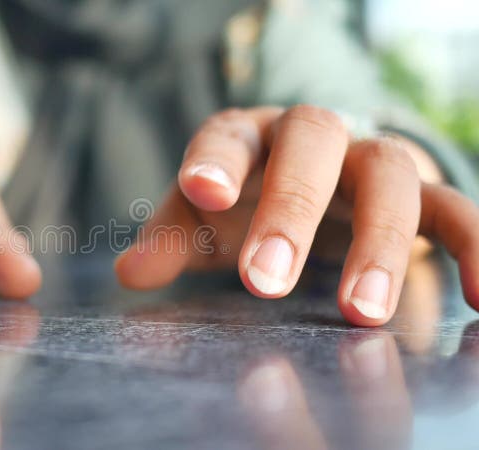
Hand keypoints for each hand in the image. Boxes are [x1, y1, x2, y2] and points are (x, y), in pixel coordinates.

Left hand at [115, 105, 478, 325]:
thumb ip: (171, 238)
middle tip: (265, 281)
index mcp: (250, 136)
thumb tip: (129, 273)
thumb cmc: (248, 198)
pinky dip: (475, 244)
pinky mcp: (423, 194)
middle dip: (290, 212)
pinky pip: (458, 210)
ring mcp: (372, 161)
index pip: (230, 134)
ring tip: (358, 312)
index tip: (202, 192)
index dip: (217, 159)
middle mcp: (314, 137)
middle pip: (312, 148)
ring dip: (378, 243)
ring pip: (390, 178)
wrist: (317, 180)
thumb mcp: (204, 219)